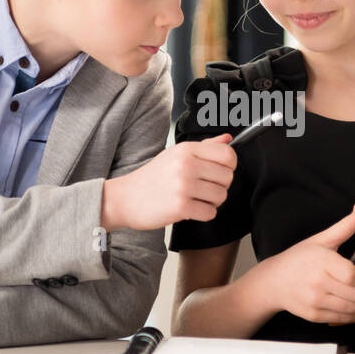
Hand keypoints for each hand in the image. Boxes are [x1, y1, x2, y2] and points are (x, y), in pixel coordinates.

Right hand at [101, 134, 236, 230]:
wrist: (125, 198)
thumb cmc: (152, 178)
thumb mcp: (176, 155)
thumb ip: (205, 146)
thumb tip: (228, 139)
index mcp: (186, 149)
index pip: (228, 154)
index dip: (229, 166)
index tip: (219, 172)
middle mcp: (186, 165)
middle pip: (227, 177)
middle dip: (219, 187)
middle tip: (203, 189)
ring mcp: (183, 186)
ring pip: (221, 196)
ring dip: (211, 202)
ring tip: (194, 199)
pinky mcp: (181, 206)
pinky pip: (210, 213)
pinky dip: (203, 214)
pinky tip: (189, 209)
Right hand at [258, 205, 354, 323]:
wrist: (274, 281)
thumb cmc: (298, 259)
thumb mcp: (321, 240)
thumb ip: (344, 227)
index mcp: (322, 263)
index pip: (353, 275)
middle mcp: (318, 284)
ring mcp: (315, 302)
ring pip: (352, 309)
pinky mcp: (315, 315)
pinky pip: (343, 319)